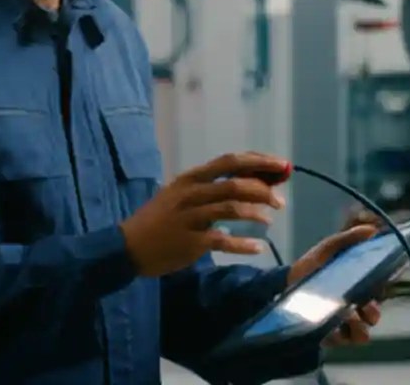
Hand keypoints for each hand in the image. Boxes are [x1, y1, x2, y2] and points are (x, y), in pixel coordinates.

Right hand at [119, 152, 288, 276]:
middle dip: (263, 189)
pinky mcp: (190, 242)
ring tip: (269, 221)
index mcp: (191, 178)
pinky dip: (243, 244)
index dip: (258, 161)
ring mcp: (189, 218)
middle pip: (234, 184)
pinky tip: (258, 248)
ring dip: (256, 214)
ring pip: (231, 209)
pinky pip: (223, 240)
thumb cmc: (160, 219)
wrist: (128, 246)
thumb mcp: (180, 195)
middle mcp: (191, 194)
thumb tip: (252, 182)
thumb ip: (211, 189)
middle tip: (280, 201)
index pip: (229, 161)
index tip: (281, 165)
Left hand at [287, 224, 383, 346]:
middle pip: (375, 316)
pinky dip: (342, 334)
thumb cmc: (312, 266)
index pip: (380, 293)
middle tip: (362, 303)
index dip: (381, 290)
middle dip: (371, 311)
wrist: (285, 283)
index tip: (376, 284)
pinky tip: (333, 325)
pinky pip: (344, 342)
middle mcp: (356, 309)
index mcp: (360, 288)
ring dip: (357, 325)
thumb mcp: (329, 248)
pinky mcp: (332, 338)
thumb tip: (372, 230)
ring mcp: (344, 326)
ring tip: (345, 315)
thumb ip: (348, 238)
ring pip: (364, 333)